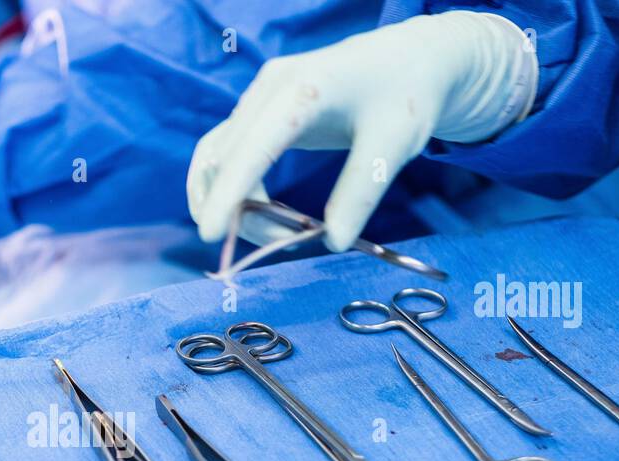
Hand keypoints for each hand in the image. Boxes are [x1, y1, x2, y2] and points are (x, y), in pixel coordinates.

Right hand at [187, 12, 535, 251]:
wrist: (408, 61)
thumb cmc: (404, 96)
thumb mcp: (394, 144)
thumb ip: (360, 192)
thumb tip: (332, 242)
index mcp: (304, 88)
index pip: (252, 145)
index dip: (228, 191)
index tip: (210, 235)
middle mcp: (269, 88)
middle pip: (225, 158)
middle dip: (239, 211)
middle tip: (286, 242)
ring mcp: (258, 98)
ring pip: (216, 159)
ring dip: (228, 204)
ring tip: (274, 232)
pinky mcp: (256, 113)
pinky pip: (225, 155)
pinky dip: (232, 190)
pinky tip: (259, 213)